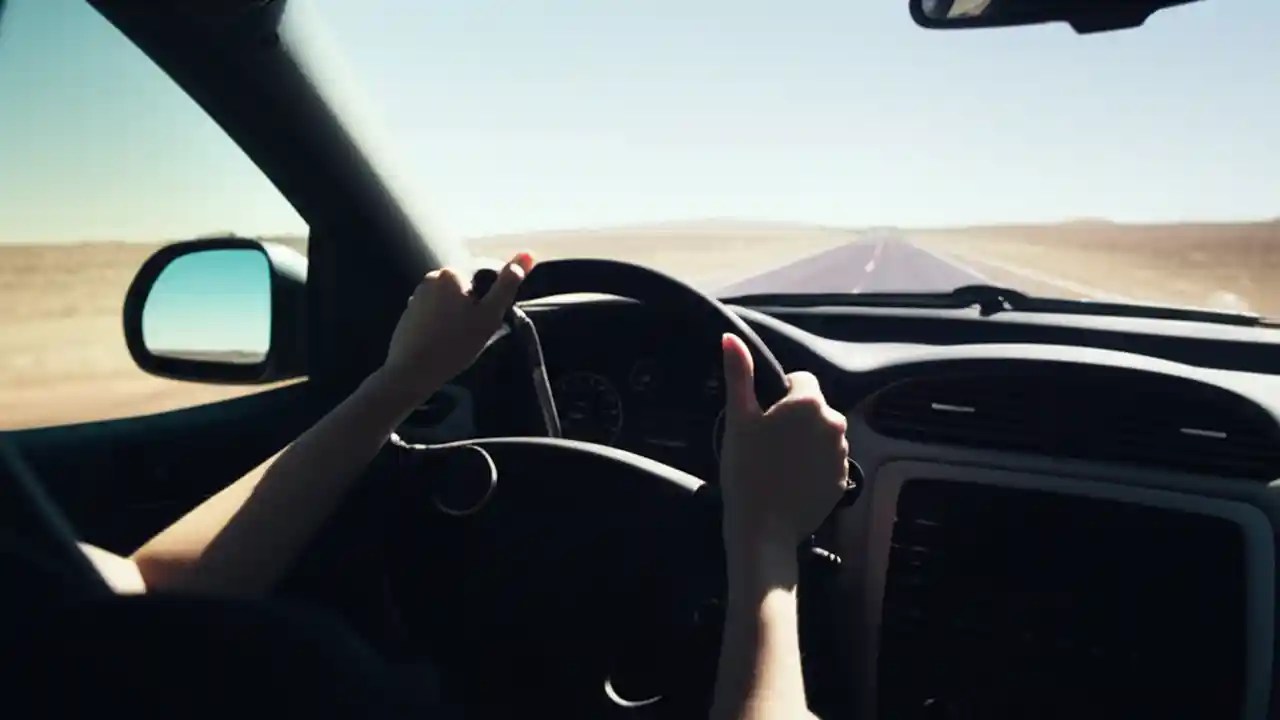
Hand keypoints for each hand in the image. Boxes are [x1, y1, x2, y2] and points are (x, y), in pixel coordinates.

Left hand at [379, 252, 535, 402]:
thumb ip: (507, 285)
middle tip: (475, 335)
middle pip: (466, 289)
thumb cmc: (455, 344)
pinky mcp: (409, 312)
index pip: (485, 277)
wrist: (411, 372)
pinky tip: (443, 343)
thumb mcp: (489, 316)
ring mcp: (417, 295)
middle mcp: (432, 277)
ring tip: (458, 341)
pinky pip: (435, 313)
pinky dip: (442, 324)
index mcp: (452, 273)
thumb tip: (528, 254)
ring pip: (450, 301)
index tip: (487, 323)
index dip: (492, 300)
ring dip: (458, 316)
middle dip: (474, 307)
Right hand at [718, 333, 848, 551]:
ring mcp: (842, 453)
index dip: (780, 396)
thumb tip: (730, 337)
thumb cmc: (746, 468)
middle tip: (767, 443)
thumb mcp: (739, 419)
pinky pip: (829, 461)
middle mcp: (835, 423)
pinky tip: (791, 481)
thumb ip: (739, 374)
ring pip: (823, 434)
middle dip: (796, 419)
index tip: (763, 419)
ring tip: (779, 464)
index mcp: (810, 403)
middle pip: (814, 408)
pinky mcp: (844, 480)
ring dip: (806, 441)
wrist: (763, 527)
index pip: (801, 380)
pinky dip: (814, 465)